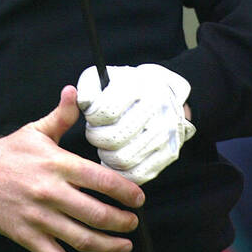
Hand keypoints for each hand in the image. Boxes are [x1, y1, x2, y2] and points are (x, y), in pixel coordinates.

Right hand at [0, 86, 144, 251]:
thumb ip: (61, 115)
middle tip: (133, 223)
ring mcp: (38, 217)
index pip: (99, 179)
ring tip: (124, 245)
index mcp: (56, 163)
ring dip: (108, 246)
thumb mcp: (36, 130)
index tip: (138, 199)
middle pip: (96, 213)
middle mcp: (50, 191)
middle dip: (122, 222)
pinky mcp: (27, 236)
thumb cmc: (8, 152)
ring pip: (81, 238)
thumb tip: (76, 92)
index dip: (124, 191)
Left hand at [76, 63, 194, 183]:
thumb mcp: (105, 78)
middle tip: (96, 134)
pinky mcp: (169, 153)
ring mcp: (165, 132)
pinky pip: (138, 174)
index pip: (106, 112)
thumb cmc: (125, 88)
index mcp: (137, 86)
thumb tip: (81, 102)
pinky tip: (117, 160)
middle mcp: (155, 109)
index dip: (92, 118)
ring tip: (106, 146)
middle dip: (97, 139)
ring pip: (123, 159)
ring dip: (107, 156)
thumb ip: (88, 89)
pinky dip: (122, 172)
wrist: (167, 94)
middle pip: (113, 139)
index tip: (92, 116)